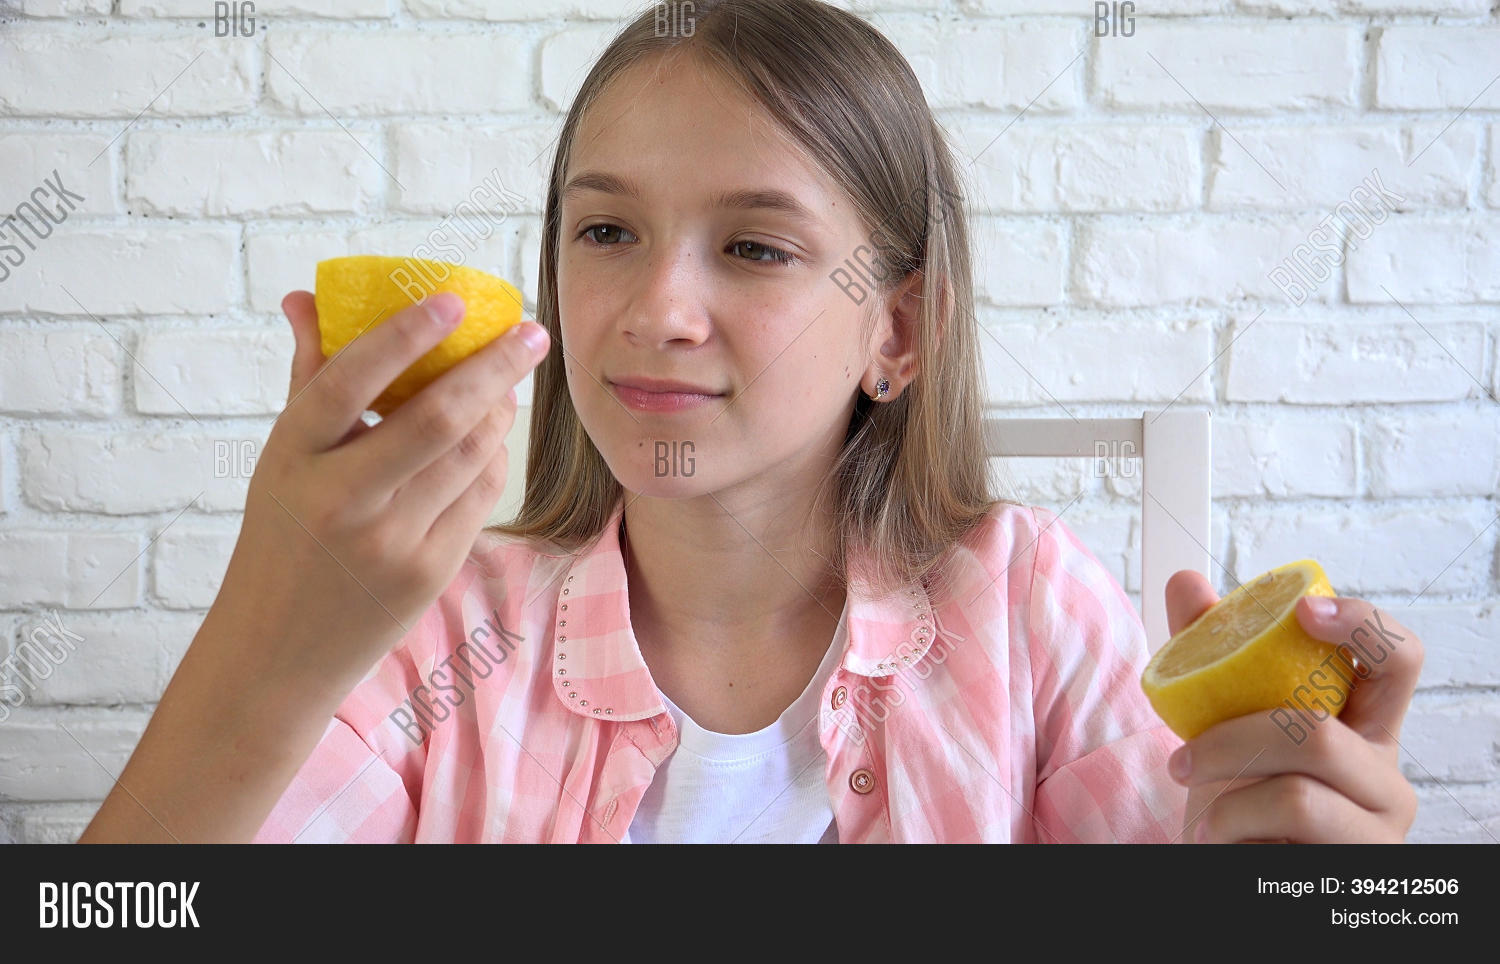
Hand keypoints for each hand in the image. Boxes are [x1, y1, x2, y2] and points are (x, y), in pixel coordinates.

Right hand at [212, 289, 549, 695]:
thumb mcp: (281, 459)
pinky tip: (494, 433)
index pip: (348, 381)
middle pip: (434, 419)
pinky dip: (493, 457)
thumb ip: (308, 376)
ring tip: (511, 379)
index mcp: (292, 458)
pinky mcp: (428, 573)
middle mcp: (341, 500)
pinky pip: (478, 498)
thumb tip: (307, 298)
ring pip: (468, 457)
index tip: (453, 301)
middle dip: (493, 368)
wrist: (276, 651)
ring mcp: (389, 542)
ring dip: (501, 410)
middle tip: (530, 332)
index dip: (404, 336)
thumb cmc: (282, 537)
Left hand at [1163, 571, 1421, 842]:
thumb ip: (1208, 651)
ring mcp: (1377, 828)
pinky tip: (1217, 837)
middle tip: (1182, 760)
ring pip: (1299, 794)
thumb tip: (1187, 581)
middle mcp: (1384, 776)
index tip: (1300, 611)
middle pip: (1320, 734)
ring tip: (1201, 815)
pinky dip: (1231, 827)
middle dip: (1231, 739)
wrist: (1226, 860)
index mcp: (1364, 726)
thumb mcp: (1220, 719)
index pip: (1398, 659)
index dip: (1362, 625)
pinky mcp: (1355, 865)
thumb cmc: (1236, 794)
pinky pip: (1286, 831)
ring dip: (1225, 797)